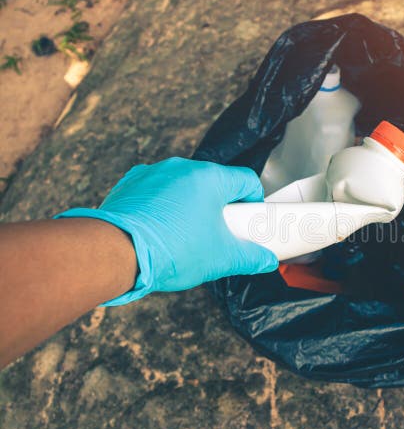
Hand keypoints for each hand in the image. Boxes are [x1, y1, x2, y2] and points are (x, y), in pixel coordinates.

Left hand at [57, 157, 276, 305]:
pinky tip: (159, 234)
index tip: (248, 223)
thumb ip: (250, 257)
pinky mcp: (129, 185)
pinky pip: (156, 193)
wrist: (113, 253)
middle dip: (220, 208)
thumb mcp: (221, 258)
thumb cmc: (173, 250)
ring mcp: (152, 173)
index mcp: (210, 177)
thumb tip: (266, 260)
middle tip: (218, 235)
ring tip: (184, 238)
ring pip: (183, 188)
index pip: (246, 180)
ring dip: (190, 207)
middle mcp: (181, 167)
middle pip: (214, 184)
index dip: (253, 203)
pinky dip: (163, 209)